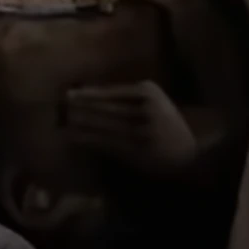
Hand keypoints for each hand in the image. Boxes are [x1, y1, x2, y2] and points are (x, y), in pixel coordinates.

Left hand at [65, 80, 196, 175]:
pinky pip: (107, 142)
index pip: (113, 91)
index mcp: (151, 91)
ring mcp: (142, 127)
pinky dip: (89, 139)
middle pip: (107, 105)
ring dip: (82, 121)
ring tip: (63, 120)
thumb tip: (94, 95)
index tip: (72, 93)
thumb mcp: (157, 106)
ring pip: (105, 123)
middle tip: (61, 105)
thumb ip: (134, 100)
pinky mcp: (137, 148)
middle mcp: (147, 106)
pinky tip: (75, 137)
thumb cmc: (169, 130)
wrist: (188, 157)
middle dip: (83, 105)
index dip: (90, 93)